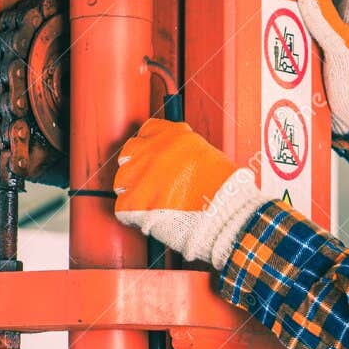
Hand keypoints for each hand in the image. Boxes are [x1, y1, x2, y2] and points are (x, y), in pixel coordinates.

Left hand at [113, 119, 264, 266]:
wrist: (226, 215)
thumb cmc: (226, 190)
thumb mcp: (208, 154)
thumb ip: (184, 152)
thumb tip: (174, 161)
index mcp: (173, 135)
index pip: (148, 130)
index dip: (151, 146)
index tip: (155, 158)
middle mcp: (153, 149)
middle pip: (130, 152)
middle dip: (138, 167)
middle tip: (152, 183)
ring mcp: (140, 175)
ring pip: (122, 180)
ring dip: (134, 191)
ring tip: (154, 203)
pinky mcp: (133, 202)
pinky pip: (122, 206)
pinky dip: (133, 215)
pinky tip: (151, 217)